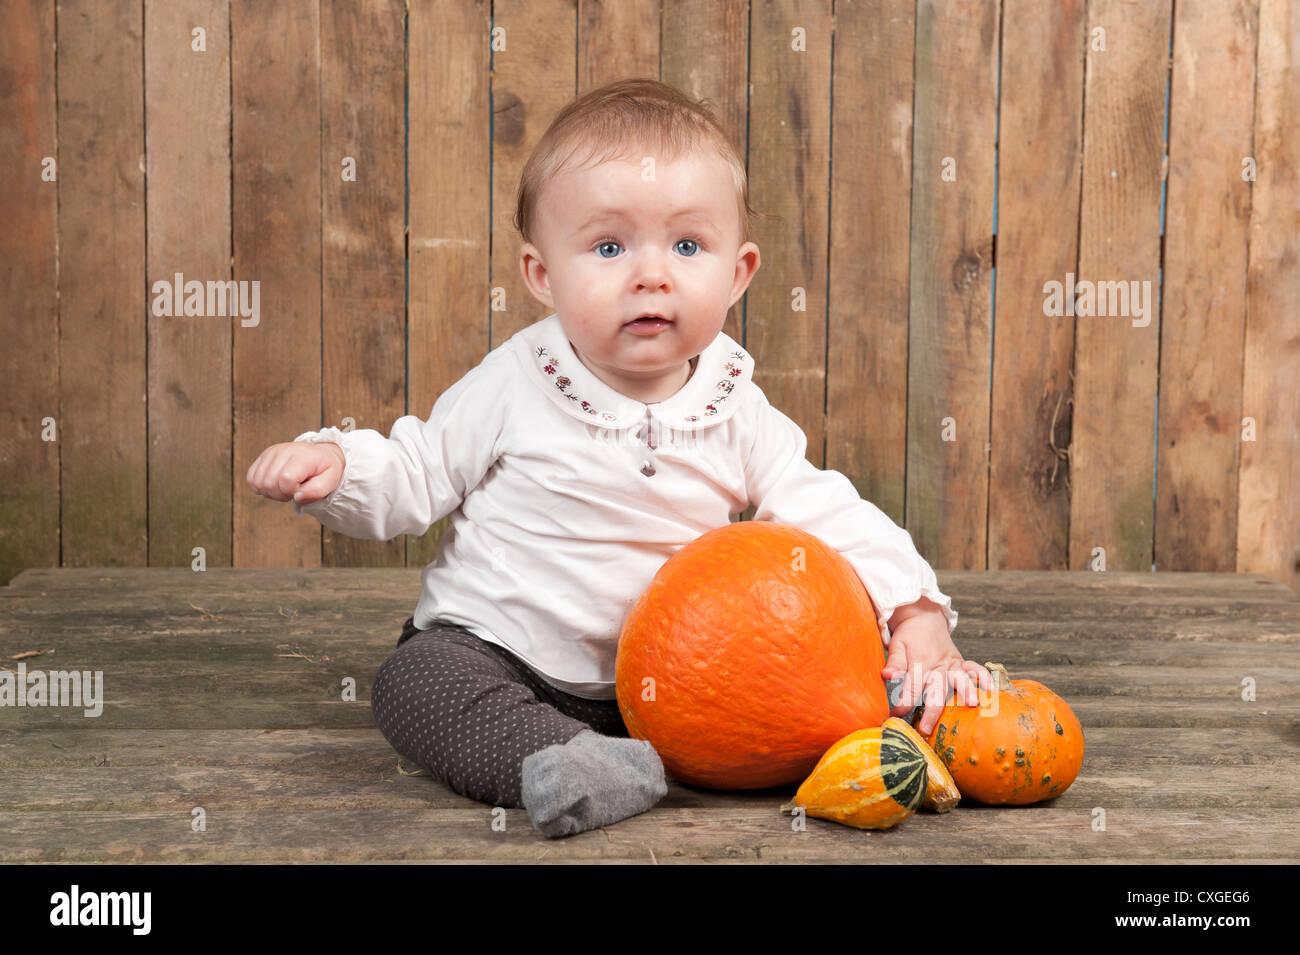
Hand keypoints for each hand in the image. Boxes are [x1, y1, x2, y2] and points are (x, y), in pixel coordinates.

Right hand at [246, 441, 344, 504]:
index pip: (285, 479)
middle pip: (268, 482)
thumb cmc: (325, 469)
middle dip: (280, 494)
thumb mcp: (330, 481)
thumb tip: (297, 497)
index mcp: (302, 456)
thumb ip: (316, 492)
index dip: (291, 491)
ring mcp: (271, 452)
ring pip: (257, 482)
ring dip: (270, 492)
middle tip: (293, 490)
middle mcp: (284, 451)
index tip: (301, 489)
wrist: (321, 454)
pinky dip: (261, 487)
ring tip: (285, 487)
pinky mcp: (263, 456)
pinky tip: (275, 484)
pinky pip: (251, 478)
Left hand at [881, 603, 989, 736]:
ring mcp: (952, 665)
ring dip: (966, 691)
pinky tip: (990, 689)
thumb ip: (895, 662)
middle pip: (936, 691)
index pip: (911, 687)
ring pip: (960, 679)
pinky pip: (976, 669)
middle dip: (932, 711)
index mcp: (919, 664)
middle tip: (926, 729)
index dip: (903, 703)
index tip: (895, 715)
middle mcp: (938, 666)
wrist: (923, 618)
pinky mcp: (962, 663)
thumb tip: (887, 675)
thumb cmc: (908, 636)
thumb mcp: (897, 646)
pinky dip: (984, 677)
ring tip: (972, 703)